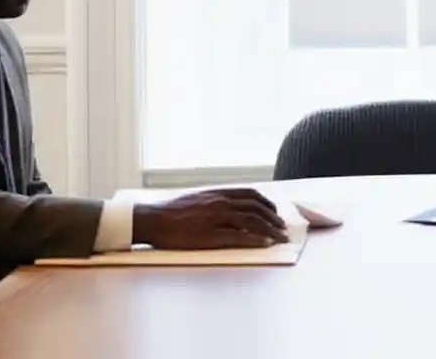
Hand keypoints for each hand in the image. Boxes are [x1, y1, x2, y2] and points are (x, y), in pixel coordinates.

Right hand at [132, 187, 288, 249]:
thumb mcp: (197, 198)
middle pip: (256, 208)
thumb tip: (232, 206)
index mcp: (217, 193)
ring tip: (280, 237)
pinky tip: (265, 244)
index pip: (250, 194)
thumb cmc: (171, 211)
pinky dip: (255, 239)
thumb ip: (216, 200)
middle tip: (283, 228)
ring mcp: (217, 218)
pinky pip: (239, 236)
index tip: (275, 211)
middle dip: (273, 218)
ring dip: (270, 229)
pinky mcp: (211, 235)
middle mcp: (221, 202)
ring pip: (252, 221)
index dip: (266, 203)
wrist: (152, 218)